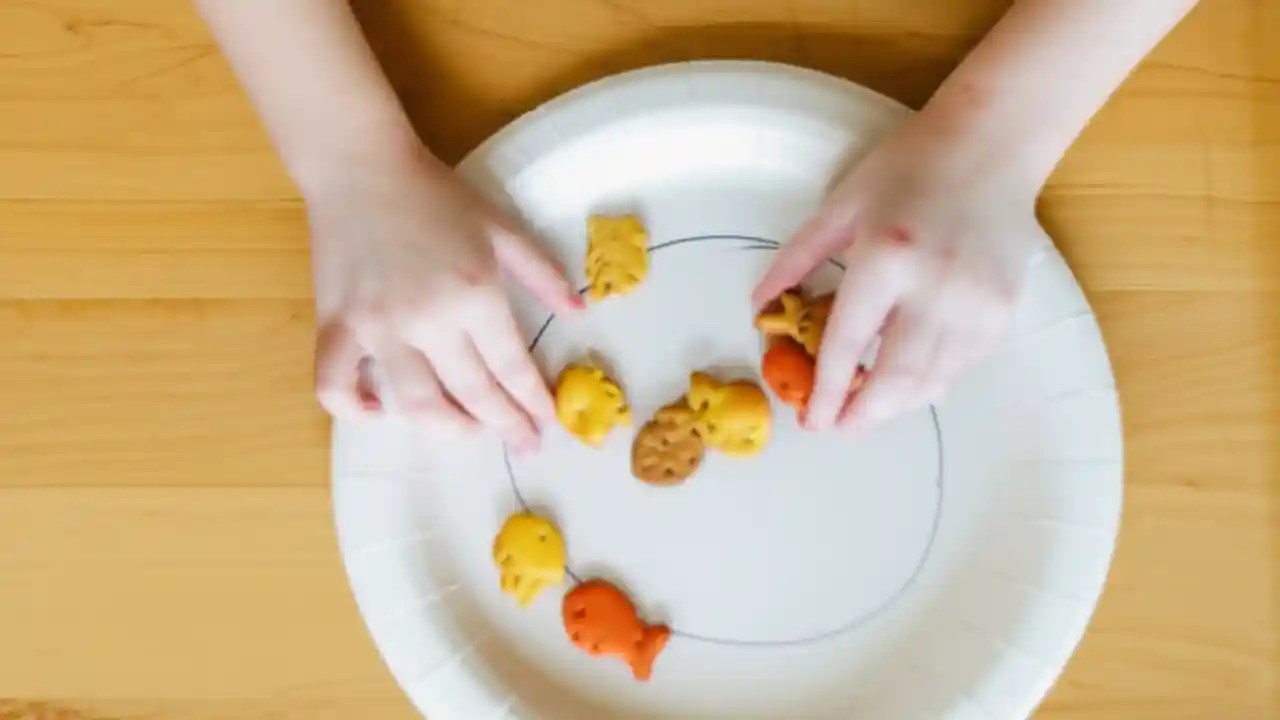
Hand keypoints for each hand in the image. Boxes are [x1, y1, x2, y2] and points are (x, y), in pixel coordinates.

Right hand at [308, 146, 580, 451]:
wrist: (360, 166)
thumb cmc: (435, 195)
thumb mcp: (501, 227)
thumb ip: (542, 274)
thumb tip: (580, 311)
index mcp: (475, 293)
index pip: (512, 366)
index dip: (533, 402)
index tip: (547, 425)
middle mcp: (428, 320)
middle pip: (473, 394)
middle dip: (505, 425)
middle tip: (523, 442)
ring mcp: (377, 328)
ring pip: (414, 404)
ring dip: (448, 428)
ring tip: (468, 431)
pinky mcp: (335, 326)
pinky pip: (336, 386)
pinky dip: (355, 409)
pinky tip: (378, 412)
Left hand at [753, 113, 1050, 434]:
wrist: (991, 145)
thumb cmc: (908, 167)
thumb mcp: (840, 205)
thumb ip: (796, 259)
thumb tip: (759, 307)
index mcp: (885, 258)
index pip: (848, 345)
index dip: (827, 392)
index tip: (812, 421)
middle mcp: (935, 289)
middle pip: (895, 381)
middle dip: (863, 416)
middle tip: (838, 428)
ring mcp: (975, 305)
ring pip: (931, 384)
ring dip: (895, 407)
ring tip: (867, 409)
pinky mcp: (1002, 312)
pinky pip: (960, 367)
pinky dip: (930, 384)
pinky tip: (907, 384)